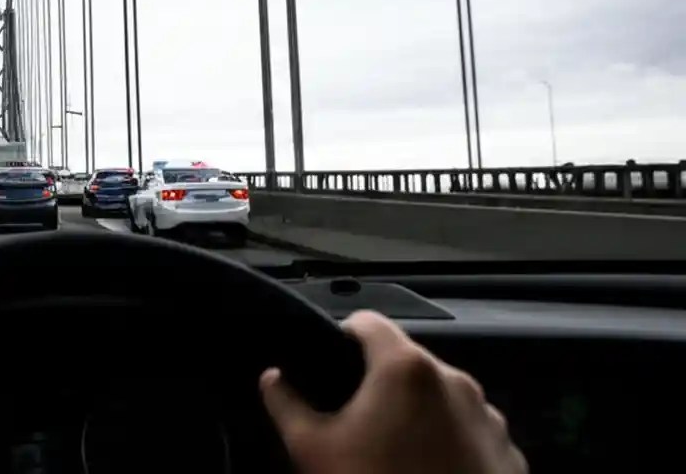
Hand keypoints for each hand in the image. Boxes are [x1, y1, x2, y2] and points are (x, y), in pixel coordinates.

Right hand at [260, 310, 526, 473]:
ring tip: (396, 457)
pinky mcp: (508, 455)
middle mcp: (456, 381)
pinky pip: (471, 434)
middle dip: (382, 386)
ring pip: (442, 399)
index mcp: (406, 369)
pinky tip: (430, 473)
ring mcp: (489, 419)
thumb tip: (273, 378)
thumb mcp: (312, 450)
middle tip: (359, 427)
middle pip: (407, 363)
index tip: (332, 368)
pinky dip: (451, 444)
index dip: (343, 339)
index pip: (367, 322)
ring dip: (419, 415)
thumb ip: (287, 404)